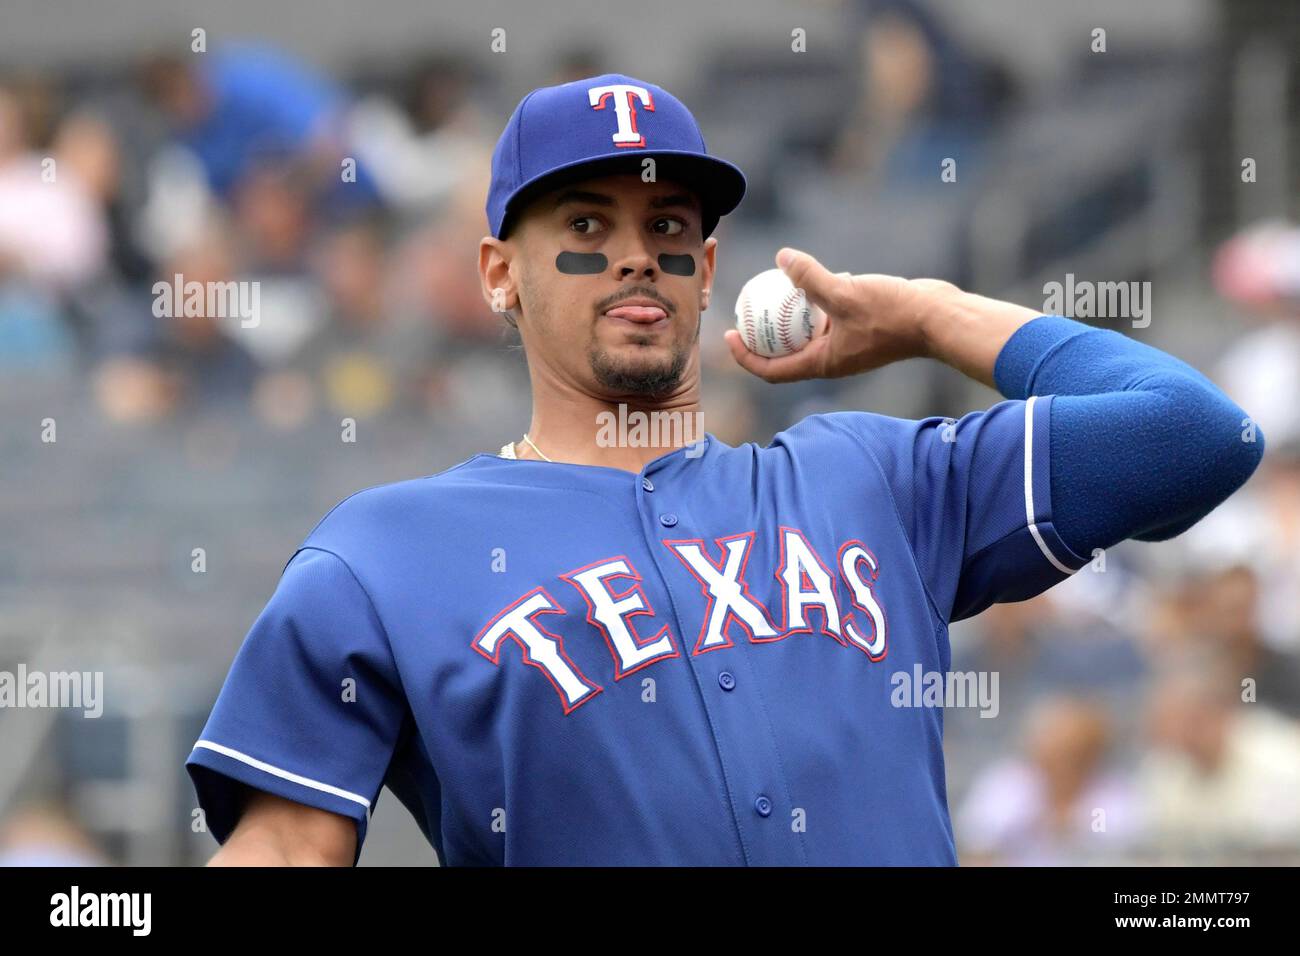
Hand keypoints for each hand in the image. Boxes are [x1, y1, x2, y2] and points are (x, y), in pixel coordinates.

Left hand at [724, 248, 959, 383]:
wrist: (938, 318)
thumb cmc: (892, 313)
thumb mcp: (843, 291)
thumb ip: (810, 277)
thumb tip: (781, 257)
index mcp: (824, 364)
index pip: (773, 370)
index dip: (746, 358)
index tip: (729, 337)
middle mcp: (834, 359)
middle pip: (787, 354)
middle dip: (763, 337)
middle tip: (746, 312)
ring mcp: (850, 345)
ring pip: (811, 333)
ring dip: (793, 316)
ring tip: (776, 289)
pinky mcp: (864, 328)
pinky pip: (833, 317)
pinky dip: (821, 301)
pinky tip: (820, 274)